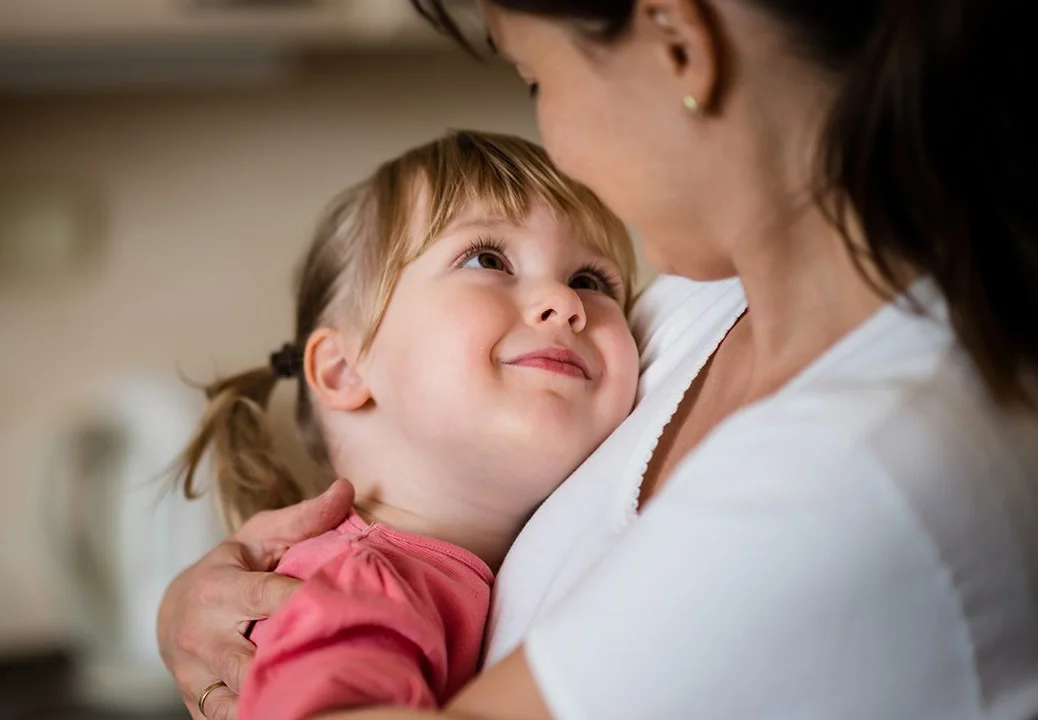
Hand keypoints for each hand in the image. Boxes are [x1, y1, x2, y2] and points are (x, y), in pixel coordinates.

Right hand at [156, 479, 354, 719]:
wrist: (173, 613)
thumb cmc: (231, 567)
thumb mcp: (262, 536)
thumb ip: (305, 518)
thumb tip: (346, 488)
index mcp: (218, 589)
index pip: (267, 597)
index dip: (305, 602)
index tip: (347, 604)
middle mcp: (202, 636)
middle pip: (251, 661)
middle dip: (291, 662)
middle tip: (341, 661)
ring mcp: (197, 677)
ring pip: (240, 701)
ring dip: (276, 699)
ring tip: (322, 695)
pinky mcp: (198, 708)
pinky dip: (260, 717)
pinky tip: (296, 710)